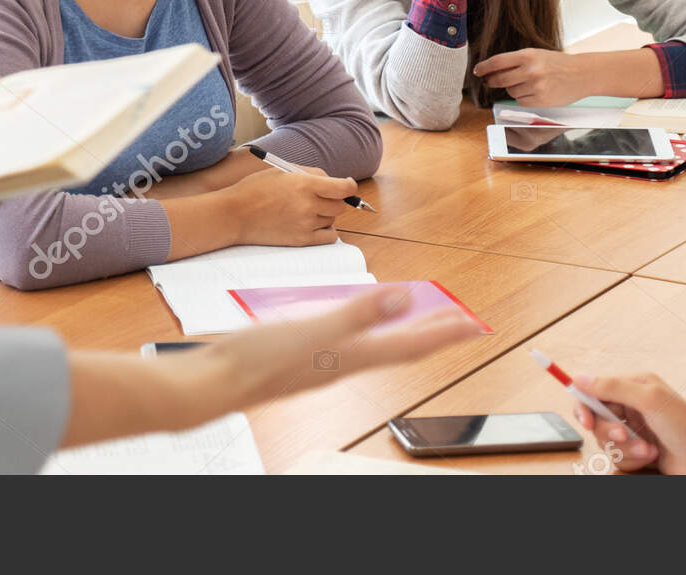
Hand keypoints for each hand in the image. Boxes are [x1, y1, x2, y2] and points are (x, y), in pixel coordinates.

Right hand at [207, 285, 482, 410]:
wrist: (211, 386)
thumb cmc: (257, 361)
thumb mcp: (312, 330)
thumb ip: (358, 314)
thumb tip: (404, 299)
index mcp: (350, 357)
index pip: (409, 345)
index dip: (443, 333)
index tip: (474, 324)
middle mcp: (342, 364)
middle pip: (399, 349)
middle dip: (432, 335)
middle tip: (459, 324)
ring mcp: (322, 364)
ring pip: (376, 348)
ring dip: (402, 333)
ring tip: (418, 322)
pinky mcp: (302, 359)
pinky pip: (350, 344)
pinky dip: (366, 331)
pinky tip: (357, 326)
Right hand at [225, 167, 355, 245]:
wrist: (234, 214)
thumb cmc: (255, 189)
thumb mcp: (283, 171)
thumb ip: (311, 174)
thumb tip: (333, 182)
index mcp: (305, 184)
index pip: (344, 188)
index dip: (349, 186)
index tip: (347, 186)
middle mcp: (308, 205)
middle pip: (339, 205)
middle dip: (333, 200)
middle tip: (319, 197)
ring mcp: (305, 224)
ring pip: (333, 220)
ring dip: (326, 215)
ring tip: (307, 210)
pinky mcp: (301, 240)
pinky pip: (329, 237)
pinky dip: (326, 231)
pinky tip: (315, 224)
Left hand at [473, 48, 582, 105]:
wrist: (581, 74)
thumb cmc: (557, 64)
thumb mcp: (537, 55)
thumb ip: (516, 61)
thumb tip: (491, 71)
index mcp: (528, 55)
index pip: (498, 62)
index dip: (484, 67)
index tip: (477, 71)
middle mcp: (530, 70)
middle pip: (500, 79)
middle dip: (492, 81)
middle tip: (490, 81)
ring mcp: (535, 86)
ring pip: (510, 91)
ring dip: (513, 89)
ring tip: (528, 83)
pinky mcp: (540, 100)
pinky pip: (521, 101)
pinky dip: (523, 98)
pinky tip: (534, 92)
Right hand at [567, 372, 685, 473]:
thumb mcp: (649, 399)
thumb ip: (612, 387)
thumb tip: (579, 378)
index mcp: (633, 386)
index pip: (593, 391)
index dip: (584, 407)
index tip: (587, 422)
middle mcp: (631, 407)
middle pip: (597, 422)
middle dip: (611, 434)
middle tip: (626, 436)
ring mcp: (635, 431)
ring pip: (607, 444)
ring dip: (626, 451)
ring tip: (650, 451)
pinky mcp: (639, 452)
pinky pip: (619, 460)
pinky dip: (634, 462)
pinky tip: (654, 459)